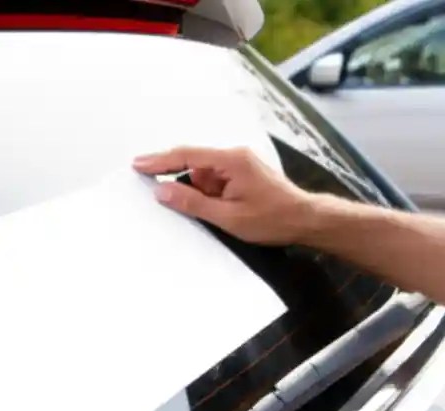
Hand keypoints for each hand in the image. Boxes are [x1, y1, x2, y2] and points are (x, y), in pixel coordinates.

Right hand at [132, 146, 320, 245]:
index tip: (138, 164)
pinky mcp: (243, 174)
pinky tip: (215, 209)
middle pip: (193, 162)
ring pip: (204, 174)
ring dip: (198, 192)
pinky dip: (208, 193)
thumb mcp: (228, 217)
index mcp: (231, 161)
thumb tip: (162, 191)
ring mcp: (239, 164)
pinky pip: (215, 179)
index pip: (187, 156)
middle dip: (177, 179)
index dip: (160, 160)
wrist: (306, 219)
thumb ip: (193, 203)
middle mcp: (235, 156)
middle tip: (156, 189)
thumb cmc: (272, 218)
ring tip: (213, 212)